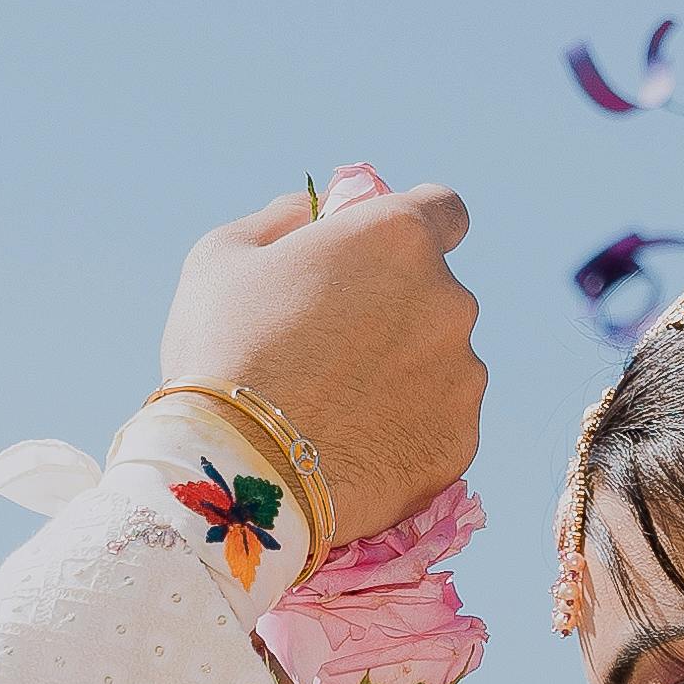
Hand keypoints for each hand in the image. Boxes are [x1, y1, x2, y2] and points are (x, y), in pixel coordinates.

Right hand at [159, 184, 484, 540]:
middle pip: (435, 297)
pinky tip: (355, 449)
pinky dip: (408, 434)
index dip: (414, 232)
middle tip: (333, 352)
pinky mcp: (460, 442)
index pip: (445, 212)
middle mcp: (450, 300)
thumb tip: (315, 210)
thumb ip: (282, 219)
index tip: (385, 259)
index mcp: (400, 238)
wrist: (238, 472)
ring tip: (338, 411)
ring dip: (405, 375)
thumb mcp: (223, 256)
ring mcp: (463, 375)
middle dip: (396, 314)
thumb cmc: (221, 350)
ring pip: (441, 365)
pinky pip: (439, 427)